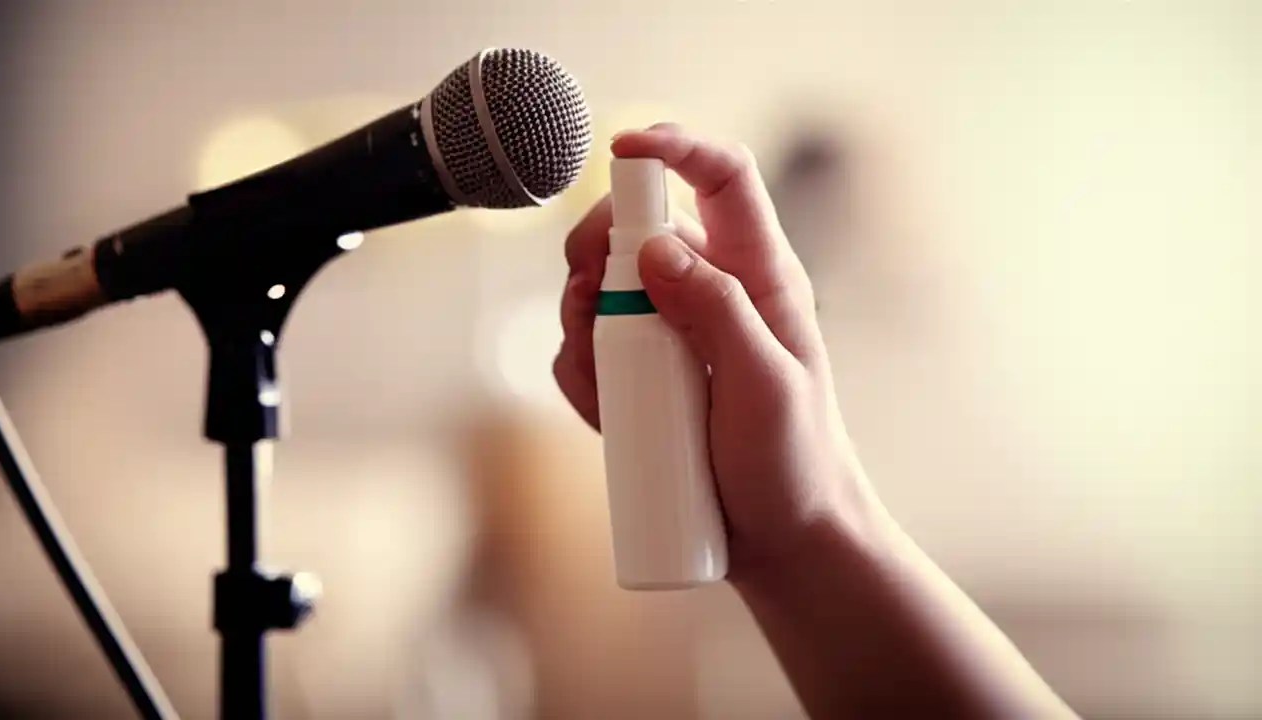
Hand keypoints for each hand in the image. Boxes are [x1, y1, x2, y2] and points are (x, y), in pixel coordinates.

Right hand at [553, 123, 882, 577]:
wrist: (783, 544)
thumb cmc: (795, 464)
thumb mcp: (766, 385)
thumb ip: (718, 310)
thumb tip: (656, 248)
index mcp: (759, 276)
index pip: (723, 178)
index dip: (675, 147)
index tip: (623, 150)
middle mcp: (711, 293)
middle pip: (638, 225)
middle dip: (598, 247)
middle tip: (591, 292)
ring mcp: (671, 336)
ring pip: (600, 288)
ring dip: (580, 316)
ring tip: (605, 371)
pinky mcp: (641, 379)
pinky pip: (587, 352)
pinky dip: (578, 370)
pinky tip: (603, 408)